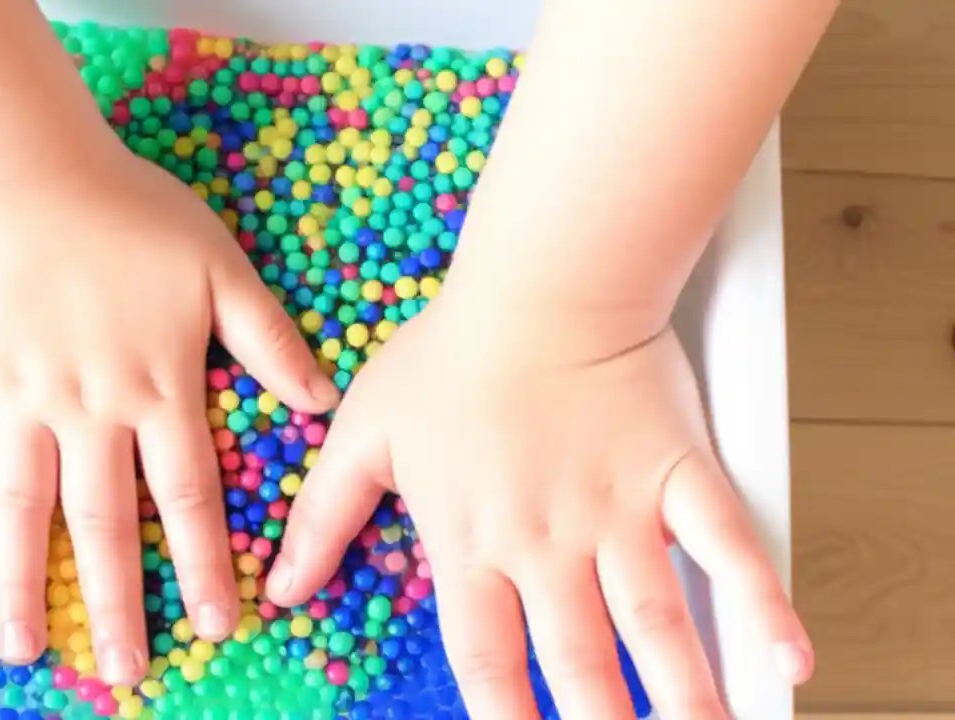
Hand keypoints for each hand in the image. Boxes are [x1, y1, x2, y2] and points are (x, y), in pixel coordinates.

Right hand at [0, 149, 339, 682]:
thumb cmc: (131, 213)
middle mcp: (90, 411)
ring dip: (25, 583)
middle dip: (120, 603)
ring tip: (25, 651)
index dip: (206, 563)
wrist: (31, 170)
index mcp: (156, 389)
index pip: (189, 496)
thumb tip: (321, 399)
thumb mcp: (221, 268)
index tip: (219, 625)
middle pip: (106, 523)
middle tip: (127, 672)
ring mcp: (21, 400)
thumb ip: (268, 340)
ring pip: (24, 508)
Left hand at [267, 299, 811, 718]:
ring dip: (684, 695)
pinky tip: (785, 659)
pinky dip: (761, 600)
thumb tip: (281, 587)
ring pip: (655, 625)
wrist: (542, 283)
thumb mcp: (363, 433)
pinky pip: (728, 543)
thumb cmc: (450, 353)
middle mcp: (547, 544)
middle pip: (579, 664)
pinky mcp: (678, 471)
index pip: (487, 662)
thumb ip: (322, 517)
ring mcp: (618, 512)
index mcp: (473, 542)